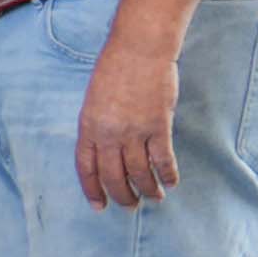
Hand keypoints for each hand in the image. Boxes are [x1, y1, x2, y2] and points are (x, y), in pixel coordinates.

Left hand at [75, 30, 185, 210]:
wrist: (139, 50)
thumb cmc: (114, 70)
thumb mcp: (94, 100)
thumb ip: (97, 127)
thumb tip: (107, 152)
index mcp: (87, 127)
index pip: (86, 168)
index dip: (92, 190)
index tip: (99, 206)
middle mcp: (108, 133)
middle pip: (113, 176)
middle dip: (122, 196)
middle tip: (130, 206)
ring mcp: (134, 131)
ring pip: (139, 172)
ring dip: (147, 189)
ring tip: (154, 198)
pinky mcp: (158, 125)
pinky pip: (163, 158)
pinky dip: (168, 173)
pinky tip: (171, 182)